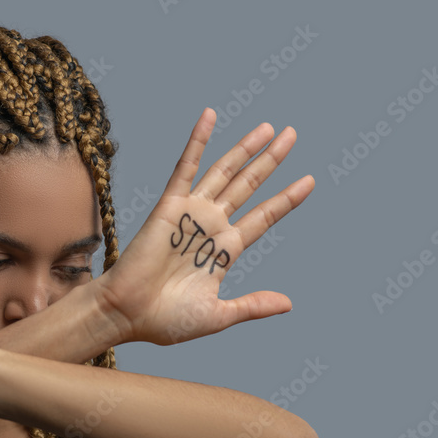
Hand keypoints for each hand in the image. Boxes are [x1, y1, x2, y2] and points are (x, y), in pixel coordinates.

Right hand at [95, 108, 314, 344]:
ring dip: (245, 149)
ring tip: (268, 128)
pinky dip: (198, 141)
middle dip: (270, 161)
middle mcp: (211, 226)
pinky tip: (210, 117)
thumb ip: (252, 306)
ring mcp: (191, 213)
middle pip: (248, 186)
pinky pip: (186, 167)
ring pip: (224, 172)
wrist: (127, 314)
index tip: (310, 181)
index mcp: (225, 250)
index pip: (263, 217)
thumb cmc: (165, 321)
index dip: (286, 199)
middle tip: (291, 135)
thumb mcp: (218, 316)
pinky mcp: (169, 205)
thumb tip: (288, 303)